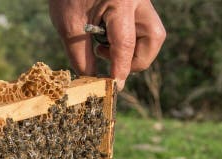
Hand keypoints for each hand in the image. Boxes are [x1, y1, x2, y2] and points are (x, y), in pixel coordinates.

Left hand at [49, 0, 165, 89]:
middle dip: (137, 59)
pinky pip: (142, 27)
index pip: (125, 43)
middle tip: (113, 66)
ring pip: (152, 34)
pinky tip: (107, 39)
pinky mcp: (137, 4)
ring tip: (104, 49)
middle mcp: (138, 0)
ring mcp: (141, 0)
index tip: (114, 87)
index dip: (120, 69)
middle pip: (153, 37)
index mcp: (121, 1)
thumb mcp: (68, 24)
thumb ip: (80, 55)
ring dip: (134, 51)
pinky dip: (129, 40)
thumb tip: (93, 80)